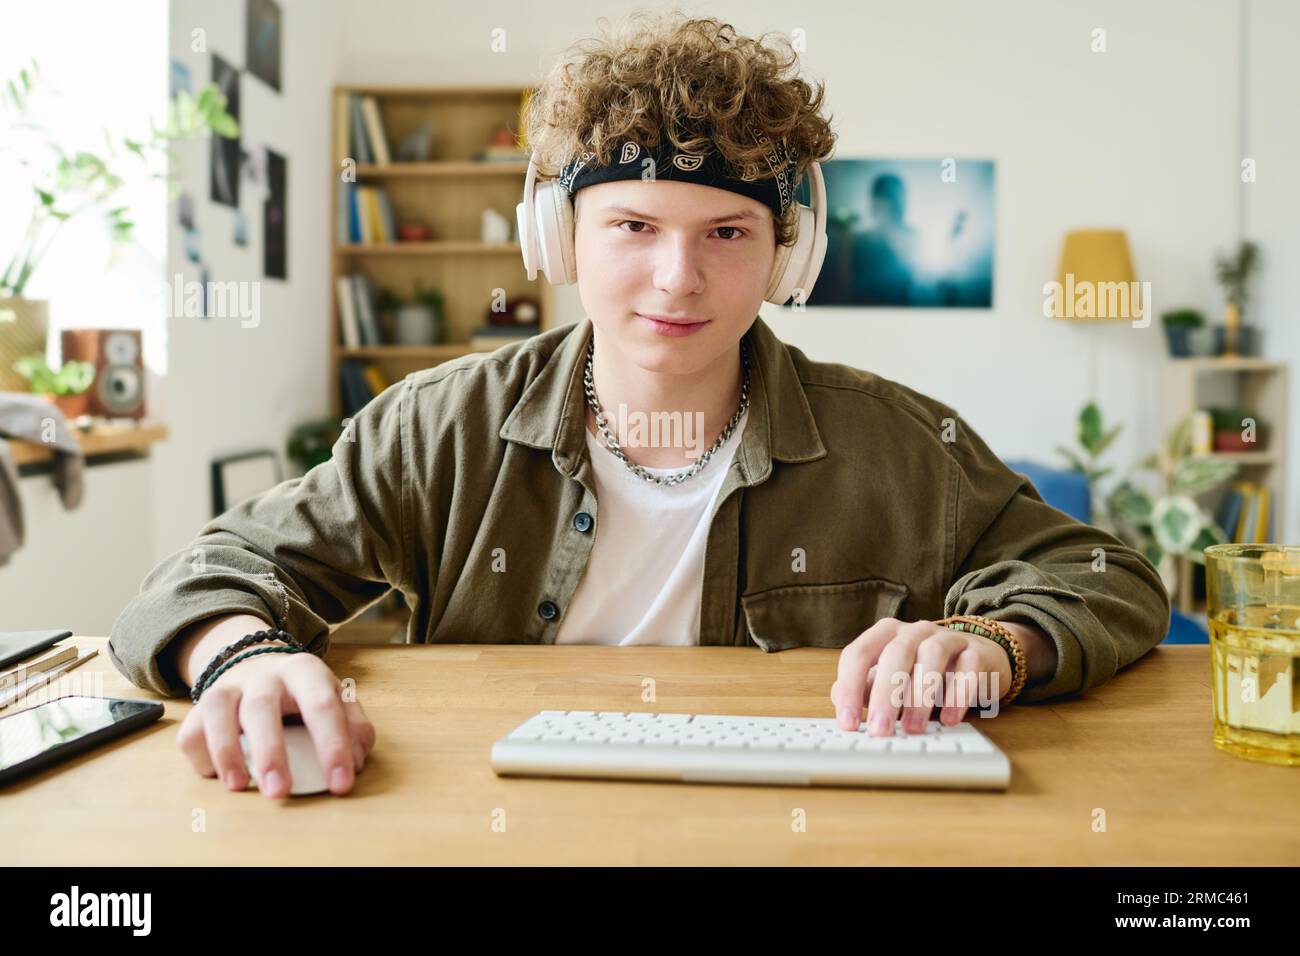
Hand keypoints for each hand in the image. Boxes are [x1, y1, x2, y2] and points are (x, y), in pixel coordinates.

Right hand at [176, 645, 374, 797]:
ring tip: (239, 786)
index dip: (333, 746)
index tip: (340, 785)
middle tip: (279, 791)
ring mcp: (227, 687)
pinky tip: (220, 777)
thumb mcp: (335, 698)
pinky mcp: (199, 708)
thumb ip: (354, 726)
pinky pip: (191, 732)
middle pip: (262, 707)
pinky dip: (202, 757)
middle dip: (271, 751)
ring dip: (226, 751)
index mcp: (304, 671)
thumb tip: (356, 761)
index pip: (322, 706)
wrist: (255, 662)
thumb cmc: (302, 693)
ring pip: (218, 711)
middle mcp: (263, 675)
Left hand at [830, 618, 1013, 735]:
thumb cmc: (924, 672)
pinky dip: (958, 694)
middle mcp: (914, 630)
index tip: (847, 723)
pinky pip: (968, 667)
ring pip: (932, 656)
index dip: (850, 688)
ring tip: (913, 728)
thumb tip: (839, 699)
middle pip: (895, 654)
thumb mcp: (890, 679)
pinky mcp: (976, 651)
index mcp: (885, 634)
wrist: (978, 658)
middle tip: (881, 730)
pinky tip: (949, 719)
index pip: (858, 654)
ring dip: (921, 695)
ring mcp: (947, 637)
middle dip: (886, 694)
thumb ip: (864, 687)